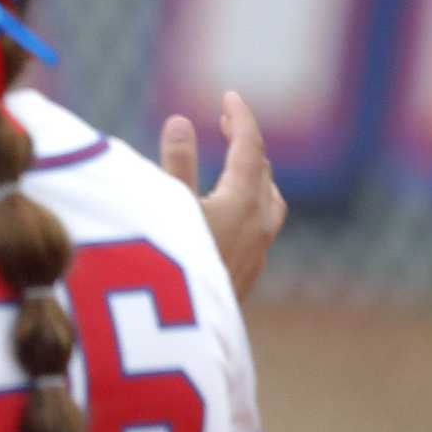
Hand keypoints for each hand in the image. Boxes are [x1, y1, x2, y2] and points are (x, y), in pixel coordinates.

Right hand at [159, 89, 284, 300]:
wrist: (176, 335)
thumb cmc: (162, 265)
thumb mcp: (161, 207)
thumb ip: (174, 164)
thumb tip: (182, 122)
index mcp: (240, 201)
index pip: (250, 147)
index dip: (241, 117)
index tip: (230, 95)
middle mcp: (258, 225)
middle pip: (263, 172)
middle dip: (246, 143)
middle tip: (225, 124)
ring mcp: (256, 253)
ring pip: (269, 203)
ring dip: (255, 177)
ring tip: (236, 167)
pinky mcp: (246, 277)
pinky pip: (260, 230)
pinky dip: (248, 208)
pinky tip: (227, 219)